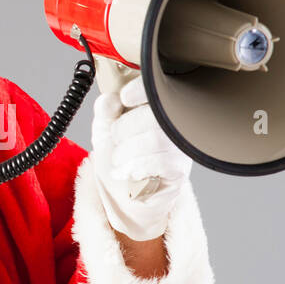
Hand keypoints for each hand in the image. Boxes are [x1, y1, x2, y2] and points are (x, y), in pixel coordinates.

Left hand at [90, 75, 192, 242]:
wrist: (127, 195)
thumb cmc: (121, 157)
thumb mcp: (106, 130)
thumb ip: (105, 111)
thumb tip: (108, 100)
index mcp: (156, 108)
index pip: (156, 88)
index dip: (141, 89)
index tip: (125, 97)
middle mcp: (173, 124)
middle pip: (153, 115)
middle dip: (124, 129)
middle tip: (115, 140)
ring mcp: (179, 146)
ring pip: (155, 139)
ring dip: (127, 152)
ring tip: (118, 160)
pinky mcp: (179, 170)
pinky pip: (160, 162)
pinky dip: (137, 167)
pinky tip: (129, 172)